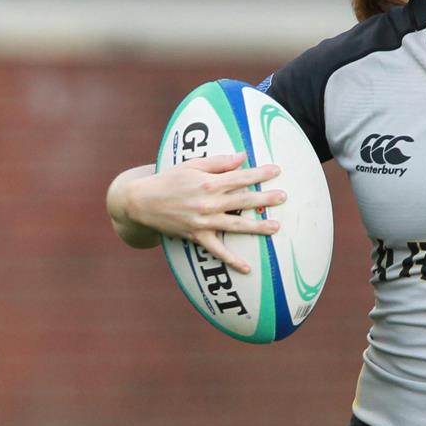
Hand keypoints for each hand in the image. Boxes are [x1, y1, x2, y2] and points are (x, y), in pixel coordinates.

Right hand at [113, 153, 283, 274]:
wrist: (142, 202)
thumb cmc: (167, 180)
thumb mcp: (191, 165)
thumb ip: (218, 162)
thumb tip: (243, 156)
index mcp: (208, 182)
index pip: (240, 177)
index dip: (260, 173)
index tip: (277, 170)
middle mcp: (208, 203)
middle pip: (243, 200)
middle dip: (265, 198)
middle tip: (284, 196)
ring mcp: (203, 221)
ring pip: (236, 225)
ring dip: (257, 227)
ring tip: (276, 227)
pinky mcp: (197, 236)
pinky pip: (217, 251)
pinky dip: (232, 260)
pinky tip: (248, 268)